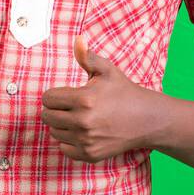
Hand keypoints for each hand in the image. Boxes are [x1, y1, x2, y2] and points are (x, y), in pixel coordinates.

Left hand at [40, 35, 163, 162]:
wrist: (146, 120)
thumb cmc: (124, 91)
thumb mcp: (107, 70)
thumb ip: (87, 57)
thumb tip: (77, 39)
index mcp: (83, 99)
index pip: (47, 99)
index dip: (54, 95)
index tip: (65, 94)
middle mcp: (83, 122)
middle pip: (47, 117)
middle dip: (55, 110)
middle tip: (69, 106)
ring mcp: (86, 140)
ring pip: (54, 133)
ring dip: (61, 125)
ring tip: (77, 118)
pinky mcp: (90, 154)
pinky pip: (64, 149)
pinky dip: (69, 142)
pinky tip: (81, 133)